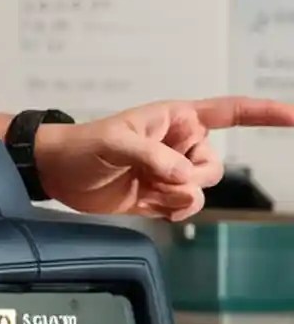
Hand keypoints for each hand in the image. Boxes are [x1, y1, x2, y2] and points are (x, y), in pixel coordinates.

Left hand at [34, 97, 293, 220]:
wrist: (58, 173)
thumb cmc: (83, 146)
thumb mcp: (116, 143)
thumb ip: (153, 157)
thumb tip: (185, 176)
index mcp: (177, 119)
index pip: (230, 112)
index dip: (265, 113)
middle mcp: (181, 144)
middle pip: (214, 166)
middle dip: (192, 178)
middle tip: (158, 178)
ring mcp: (171, 171)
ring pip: (202, 189)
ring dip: (180, 198)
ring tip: (147, 191)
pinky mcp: (161, 195)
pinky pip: (186, 207)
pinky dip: (175, 211)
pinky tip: (151, 206)